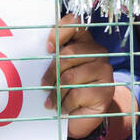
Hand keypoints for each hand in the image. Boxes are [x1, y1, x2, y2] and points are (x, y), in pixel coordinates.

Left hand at [41, 16, 114, 139]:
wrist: (86, 115)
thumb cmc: (69, 89)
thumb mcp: (62, 70)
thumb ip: (55, 57)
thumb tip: (34, 52)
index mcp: (86, 42)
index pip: (75, 23)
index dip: (59, 32)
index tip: (48, 48)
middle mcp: (98, 52)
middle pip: (68, 54)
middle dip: (52, 72)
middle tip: (43, 85)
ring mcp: (105, 71)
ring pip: (70, 77)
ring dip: (56, 93)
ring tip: (51, 102)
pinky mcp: (105, 90)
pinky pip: (76, 94)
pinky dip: (65, 104)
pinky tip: (63, 108)